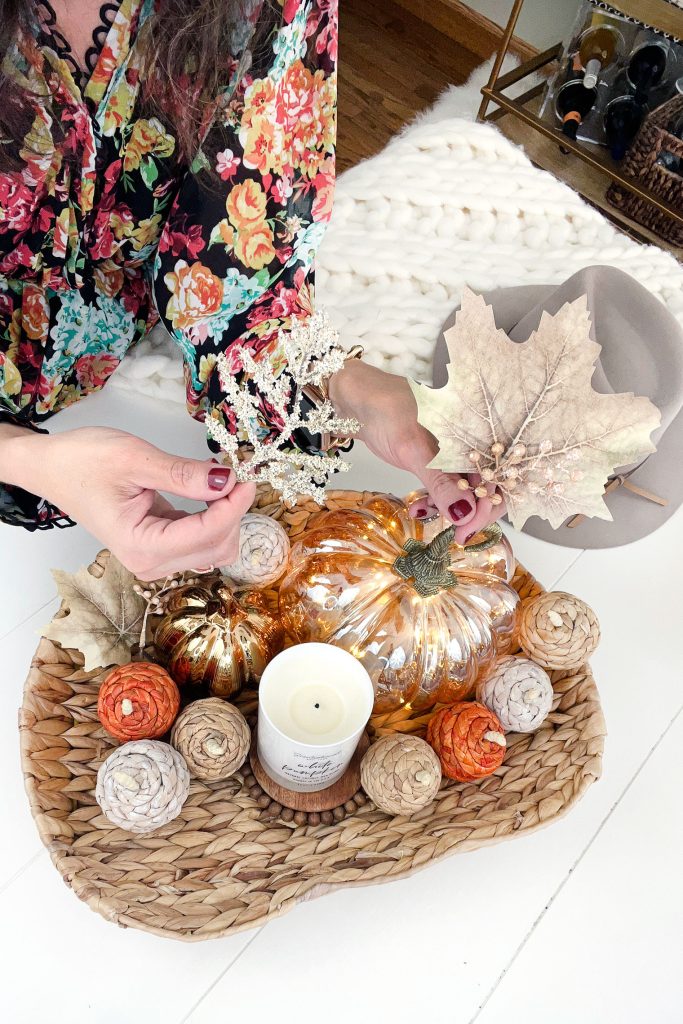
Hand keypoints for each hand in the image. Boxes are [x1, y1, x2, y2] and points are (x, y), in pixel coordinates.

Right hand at [1, 426, 254, 578]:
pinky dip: (214, 516)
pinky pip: (202, 539)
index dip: (234, 506)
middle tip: (238, 473)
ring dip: (227, 516)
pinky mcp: (161, 546)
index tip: (247, 476)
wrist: (51, 467)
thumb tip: (227, 479)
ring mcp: (157, 557)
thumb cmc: (81, 462)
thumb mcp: (135, 460)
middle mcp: (151, 561)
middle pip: (216, 547)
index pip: (206, 534)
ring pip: (214, 547)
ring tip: (225, 480)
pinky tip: (211, 490)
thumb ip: (184, 474)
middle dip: (233, 512)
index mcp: (141, 546)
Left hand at [329, 361, 503, 543]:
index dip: (487, 507)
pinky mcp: (437, 461)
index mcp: (477, 432)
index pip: (499, 476)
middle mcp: (471, 443)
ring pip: (465, 491)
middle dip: (469, 513)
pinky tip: (416, 506)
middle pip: (486, 487)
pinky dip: (434, 501)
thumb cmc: (386, 410)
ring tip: (421, 510)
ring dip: (448, 508)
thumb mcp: (413, 449)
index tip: (466, 531)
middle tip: (453, 534)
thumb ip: (440, 482)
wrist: (355, 401)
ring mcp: (454, 452)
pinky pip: (446, 488)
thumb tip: (464, 515)